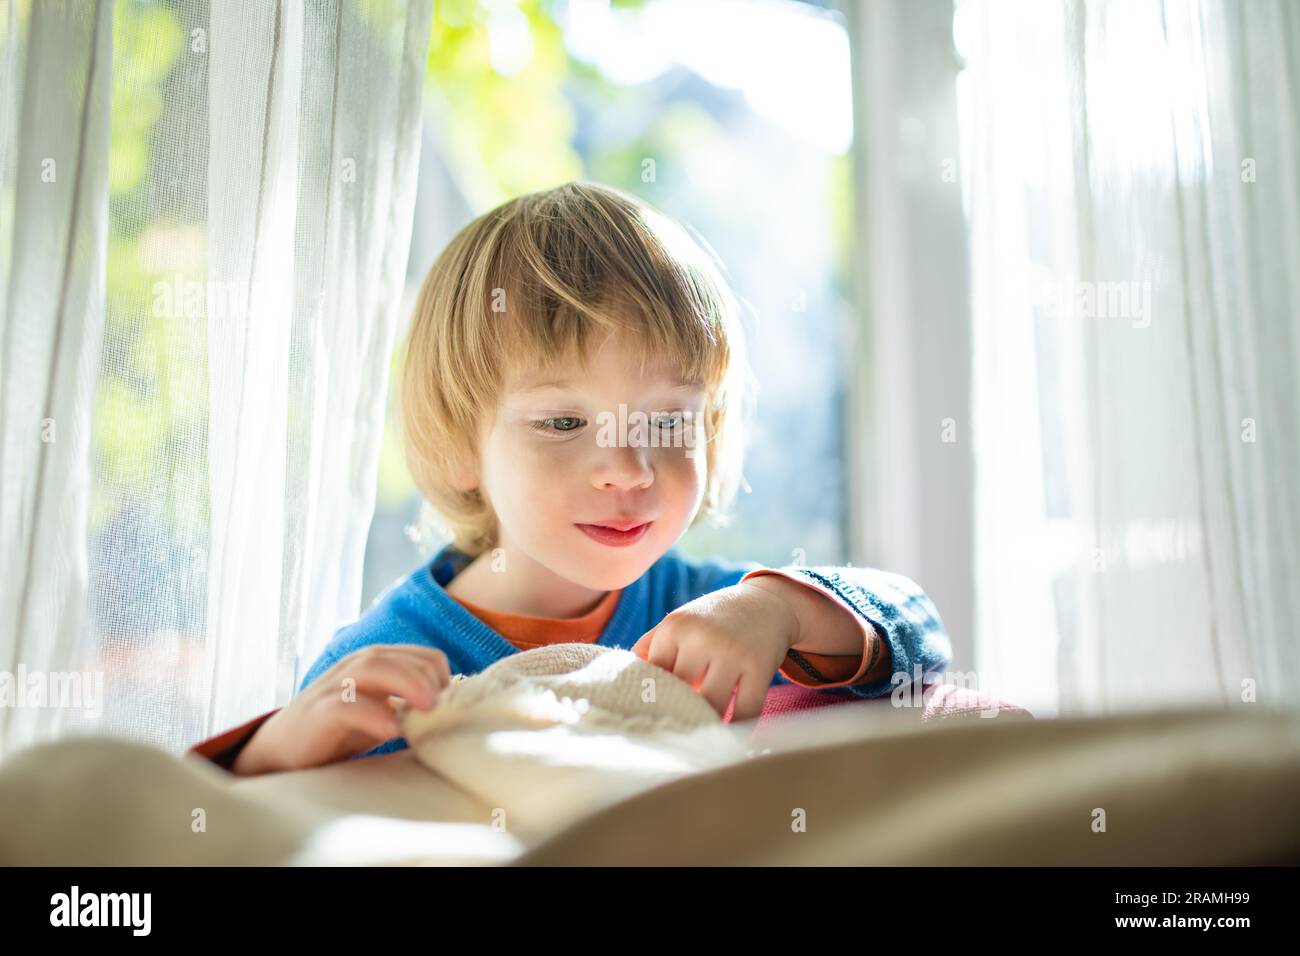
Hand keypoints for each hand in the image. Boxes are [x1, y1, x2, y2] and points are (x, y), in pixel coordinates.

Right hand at [230, 644, 451, 774]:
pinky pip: (345, 706)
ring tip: (427, 707)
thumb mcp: (380, 713)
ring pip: (371, 667)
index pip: (418, 655)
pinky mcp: (317, 714)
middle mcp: (352, 667)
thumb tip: (451, 710)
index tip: (450, 703)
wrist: (281, 752)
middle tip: (442, 703)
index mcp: (373, 663)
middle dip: (425, 675)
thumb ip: (408, 706)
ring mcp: (332, 688)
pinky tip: (391, 729)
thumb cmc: (338, 731)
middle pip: (394, 656)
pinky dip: (372, 714)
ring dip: (405, 683)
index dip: (440, 674)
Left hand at [630, 577, 802, 721]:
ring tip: (702, 738)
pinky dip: (739, 729)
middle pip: (680, 692)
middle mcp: (701, 637)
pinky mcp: (759, 666)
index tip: (655, 717)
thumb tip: (623, 675)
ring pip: (711, 704)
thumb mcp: (681, 620)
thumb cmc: (713, 619)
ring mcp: (732, 652)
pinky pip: (746, 710)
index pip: (654, 676)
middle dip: (679, 711)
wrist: (766, 603)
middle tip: (677, 734)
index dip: (656, 697)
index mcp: (675, 626)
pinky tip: (732, 736)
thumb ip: (651, 643)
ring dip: (707, 724)